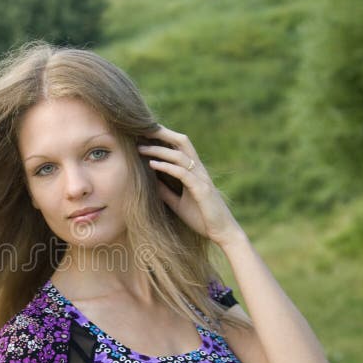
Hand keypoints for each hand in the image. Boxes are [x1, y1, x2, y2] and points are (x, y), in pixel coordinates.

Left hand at [138, 125, 243, 247]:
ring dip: (158, 150)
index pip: (179, 147)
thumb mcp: (177, 203)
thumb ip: (166, 191)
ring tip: (140, 148)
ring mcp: (201, 178)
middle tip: (141, 129)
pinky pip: (182, 173)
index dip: (163, 137)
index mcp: (194, 171)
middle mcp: (198, 170)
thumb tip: (151, 181)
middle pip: (182, 142)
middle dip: (162, 133)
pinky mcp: (201, 189)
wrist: (222, 232)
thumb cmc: (201, 218)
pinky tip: (152, 164)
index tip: (143, 133)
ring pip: (179, 155)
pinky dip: (166, 167)